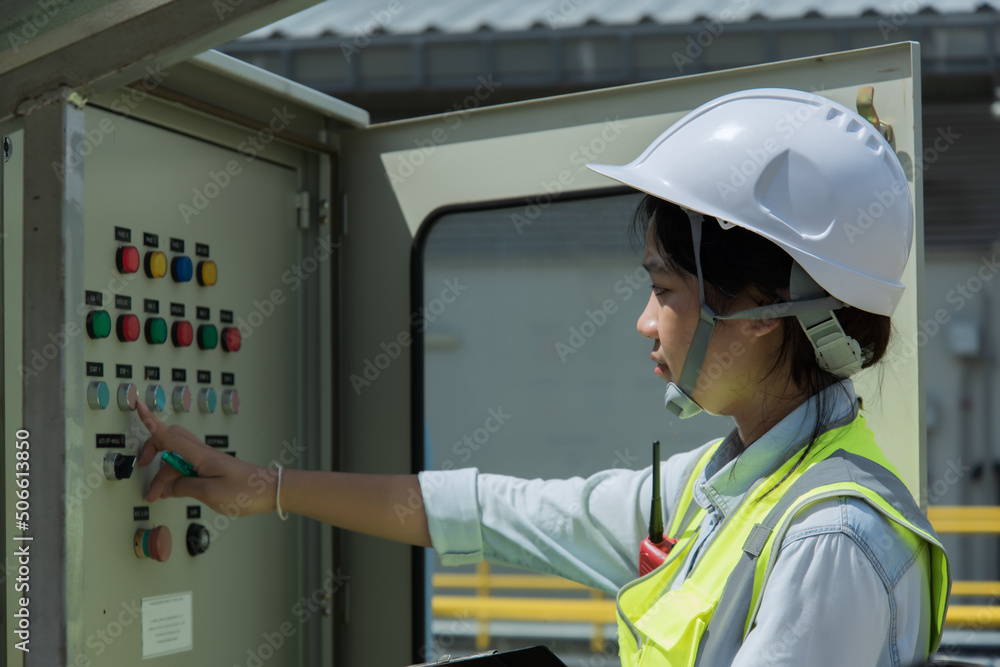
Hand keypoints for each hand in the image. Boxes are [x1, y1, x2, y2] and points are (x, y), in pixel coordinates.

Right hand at [135, 401, 277, 516]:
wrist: (270, 491)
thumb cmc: (246, 491)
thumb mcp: (210, 494)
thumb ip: (183, 488)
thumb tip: (166, 486)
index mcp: (200, 456)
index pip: (168, 435)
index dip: (151, 420)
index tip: (138, 406)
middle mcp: (202, 454)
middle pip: (169, 441)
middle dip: (152, 450)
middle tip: (143, 466)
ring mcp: (207, 460)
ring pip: (176, 458)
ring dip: (164, 474)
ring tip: (158, 495)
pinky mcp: (212, 468)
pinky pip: (187, 466)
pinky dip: (175, 477)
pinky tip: (174, 491)